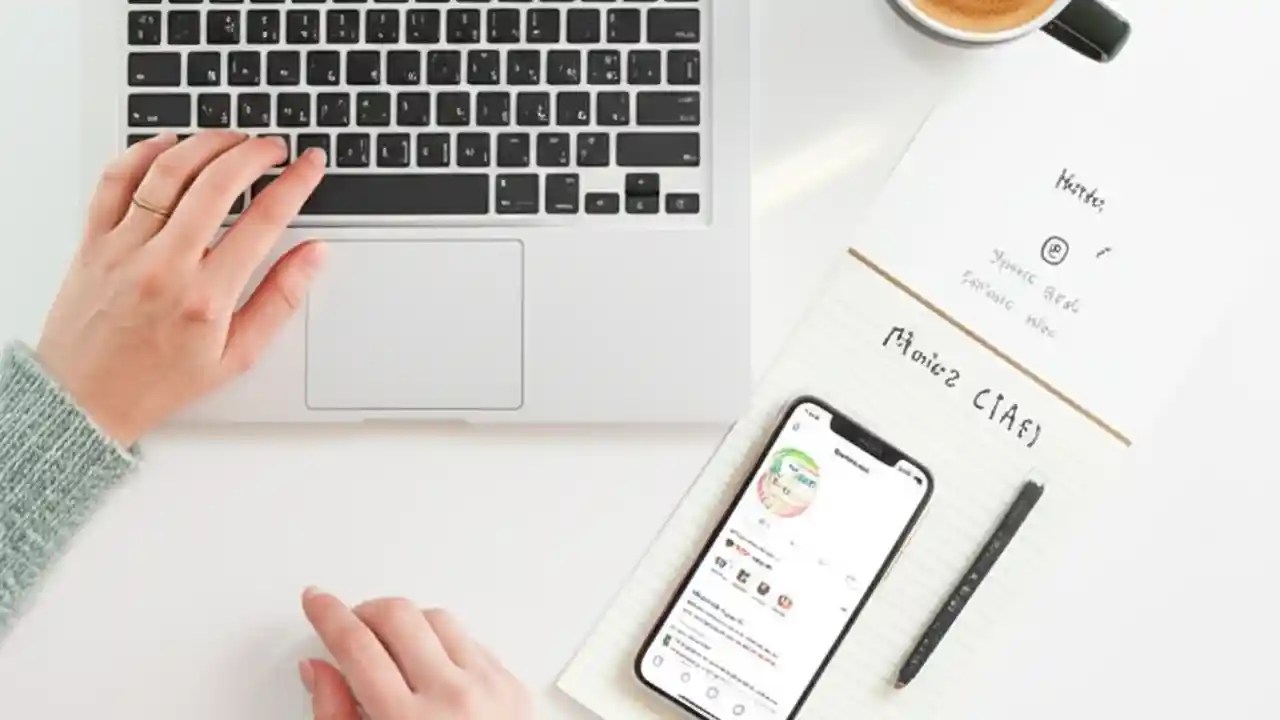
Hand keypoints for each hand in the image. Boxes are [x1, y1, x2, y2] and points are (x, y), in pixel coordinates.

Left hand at [36, 131, 325, 444]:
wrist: (85, 399)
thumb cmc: (159, 381)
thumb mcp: (237, 354)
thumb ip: (279, 299)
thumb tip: (314, 256)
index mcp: (207, 298)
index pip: (264, 221)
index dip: (296, 183)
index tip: (309, 165)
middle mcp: (165, 266)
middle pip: (218, 184)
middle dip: (254, 153)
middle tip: (273, 147)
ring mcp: (124, 249)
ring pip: (168, 171)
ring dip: (206, 144)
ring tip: (230, 139)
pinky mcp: (93, 241)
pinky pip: (115, 180)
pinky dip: (143, 152)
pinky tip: (168, 146)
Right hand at [300, 588, 533, 719]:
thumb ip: (336, 717)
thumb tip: (319, 669)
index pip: (357, 646)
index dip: (328, 615)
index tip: (316, 601)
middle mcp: (453, 699)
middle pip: (398, 616)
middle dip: (365, 612)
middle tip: (350, 626)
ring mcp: (490, 688)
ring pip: (437, 619)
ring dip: (407, 625)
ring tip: (390, 651)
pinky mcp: (514, 687)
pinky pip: (471, 641)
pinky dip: (443, 644)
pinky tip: (429, 668)